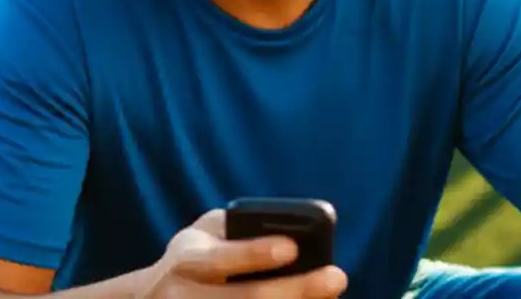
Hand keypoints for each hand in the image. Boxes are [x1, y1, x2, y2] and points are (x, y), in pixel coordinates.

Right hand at [146, 210, 346, 298]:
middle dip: (295, 290)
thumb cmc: (197, 257)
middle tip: (337, 277)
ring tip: (330, 296)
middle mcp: (183, 297)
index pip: (220, 259)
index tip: (291, 248)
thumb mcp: (205, 233)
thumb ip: (239, 230)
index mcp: (185, 260)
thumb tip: (294, 245)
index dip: (254, 254)